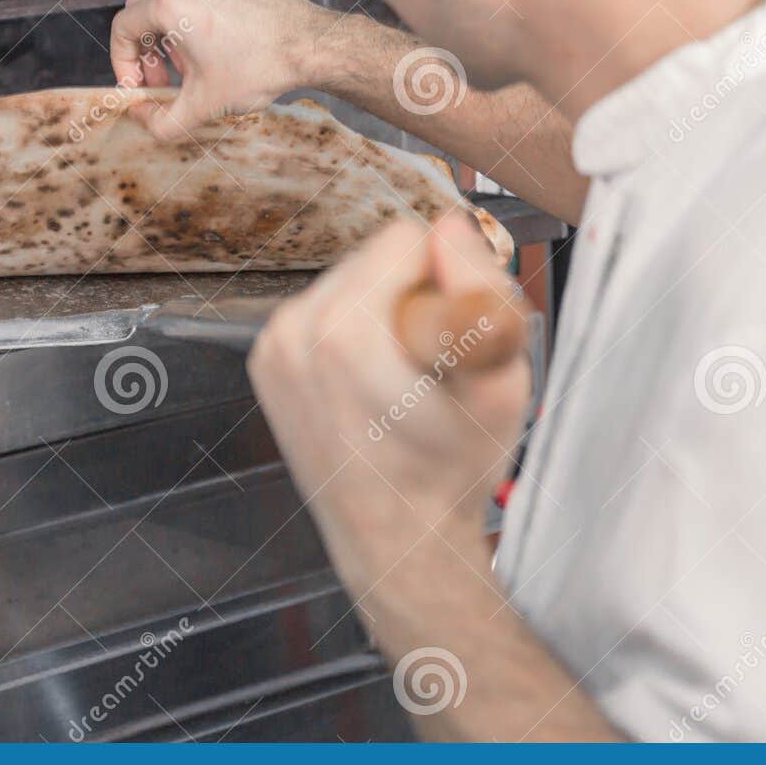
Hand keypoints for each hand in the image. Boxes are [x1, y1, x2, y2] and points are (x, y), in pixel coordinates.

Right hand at [108, 0, 338, 139]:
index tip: (140, 86)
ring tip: (195, 65)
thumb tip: (140, 116)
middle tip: (166, 81)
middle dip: (147, 50)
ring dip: (173, 35)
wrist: (313, 45)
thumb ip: (160, 122)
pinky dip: (200, 18)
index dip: (123, 63)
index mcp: (171, 4)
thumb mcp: (202, 107)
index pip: (122, 29)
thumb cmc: (259, 69)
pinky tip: (222, 46)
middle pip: (144, 11)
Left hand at [247, 214, 532, 593]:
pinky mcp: (267, 359)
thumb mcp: (499, 384)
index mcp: (343, 333)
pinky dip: (353, 332)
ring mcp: (272, 348)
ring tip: (399, 379)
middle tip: (429, 363)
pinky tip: (370, 385)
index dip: (447, 279)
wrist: (397, 538)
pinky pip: (323, 309)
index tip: (449, 336)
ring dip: (382, 311)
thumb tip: (452, 226)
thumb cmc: (452, 470)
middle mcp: (293, 333)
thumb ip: (480, 292)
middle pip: (374, 256)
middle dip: (412, 292)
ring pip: (349, 279)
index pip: (407, 238)